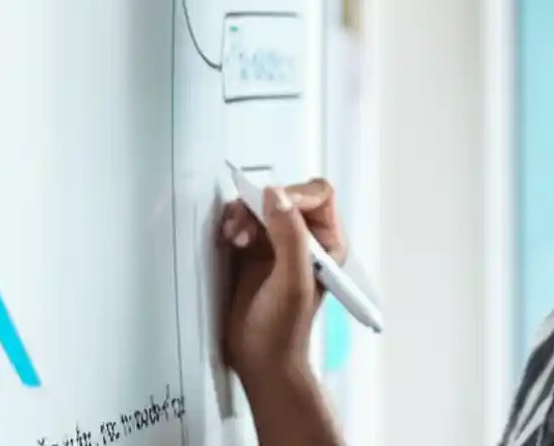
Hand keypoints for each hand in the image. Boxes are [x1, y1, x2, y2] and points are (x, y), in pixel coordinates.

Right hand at [219, 179, 346, 383]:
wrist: (260, 358)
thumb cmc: (284, 328)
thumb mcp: (292, 281)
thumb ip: (289, 236)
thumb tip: (276, 196)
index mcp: (326, 242)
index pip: (317, 195)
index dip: (294, 195)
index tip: (270, 208)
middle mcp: (304, 237)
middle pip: (283, 196)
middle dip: (260, 206)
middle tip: (242, 230)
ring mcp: (275, 242)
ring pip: (259, 205)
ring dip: (242, 215)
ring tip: (233, 239)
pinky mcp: (250, 250)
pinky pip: (240, 220)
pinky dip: (231, 223)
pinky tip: (227, 241)